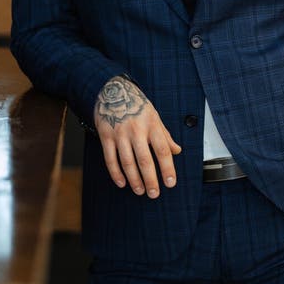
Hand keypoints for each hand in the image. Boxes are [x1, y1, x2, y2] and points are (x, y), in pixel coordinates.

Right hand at [95, 76, 181, 198]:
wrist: (113, 90)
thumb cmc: (137, 104)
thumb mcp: (154, 116)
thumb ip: (165, 135)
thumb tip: (177, 151)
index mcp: (152, 124)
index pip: (163, 150)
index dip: (167, 168)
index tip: (170, 183)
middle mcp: (136, 130)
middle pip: (145, 160)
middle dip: (150, 180)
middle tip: (154, 193)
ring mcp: (120, 133)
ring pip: (127, 162)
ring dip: (134, 180)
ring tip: (140, 191)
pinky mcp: (106, 136)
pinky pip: (110, 159)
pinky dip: (116, 173)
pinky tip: (122, 183)